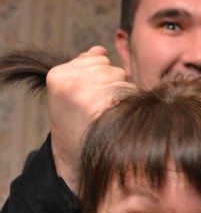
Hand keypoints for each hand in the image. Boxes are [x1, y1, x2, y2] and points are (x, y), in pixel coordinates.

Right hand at [46, 46, 132, 192]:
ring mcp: (87, 94)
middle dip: (111, 86)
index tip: (86, 99)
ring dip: (120, 96)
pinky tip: (112, 120)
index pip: (98, 56)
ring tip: (103, 116)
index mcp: (58, 75)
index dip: (99, 77)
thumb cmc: (77, 126)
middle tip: (96, 111)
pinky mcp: (104, 107)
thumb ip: (85, 68)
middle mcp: (71, 82)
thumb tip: (100, 50)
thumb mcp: (71, 93)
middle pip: (112, 67)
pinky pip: (129, 93)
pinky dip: (127, 106)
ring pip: (122, 79)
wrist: (74, 163)